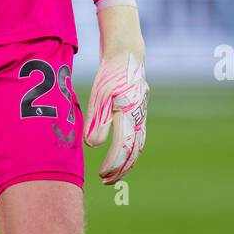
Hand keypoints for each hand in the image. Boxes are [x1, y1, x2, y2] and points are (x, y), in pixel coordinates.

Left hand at [83, 3, 148, 183]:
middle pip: (134, 150)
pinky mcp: (138, 108)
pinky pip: (138, 133)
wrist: (126, 52)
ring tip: (114, 171)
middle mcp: (139, 117)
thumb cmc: (111, 73)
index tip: (102, 175)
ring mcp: (141, 112)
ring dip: (127, 159)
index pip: (122, 148)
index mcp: (130, 115)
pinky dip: (131, 146)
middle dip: (121, 168)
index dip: (113, 164)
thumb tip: (92, 145)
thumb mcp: (99, 96)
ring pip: (138, 143)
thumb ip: (97, 121)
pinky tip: (121, 150)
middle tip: (107, 181)